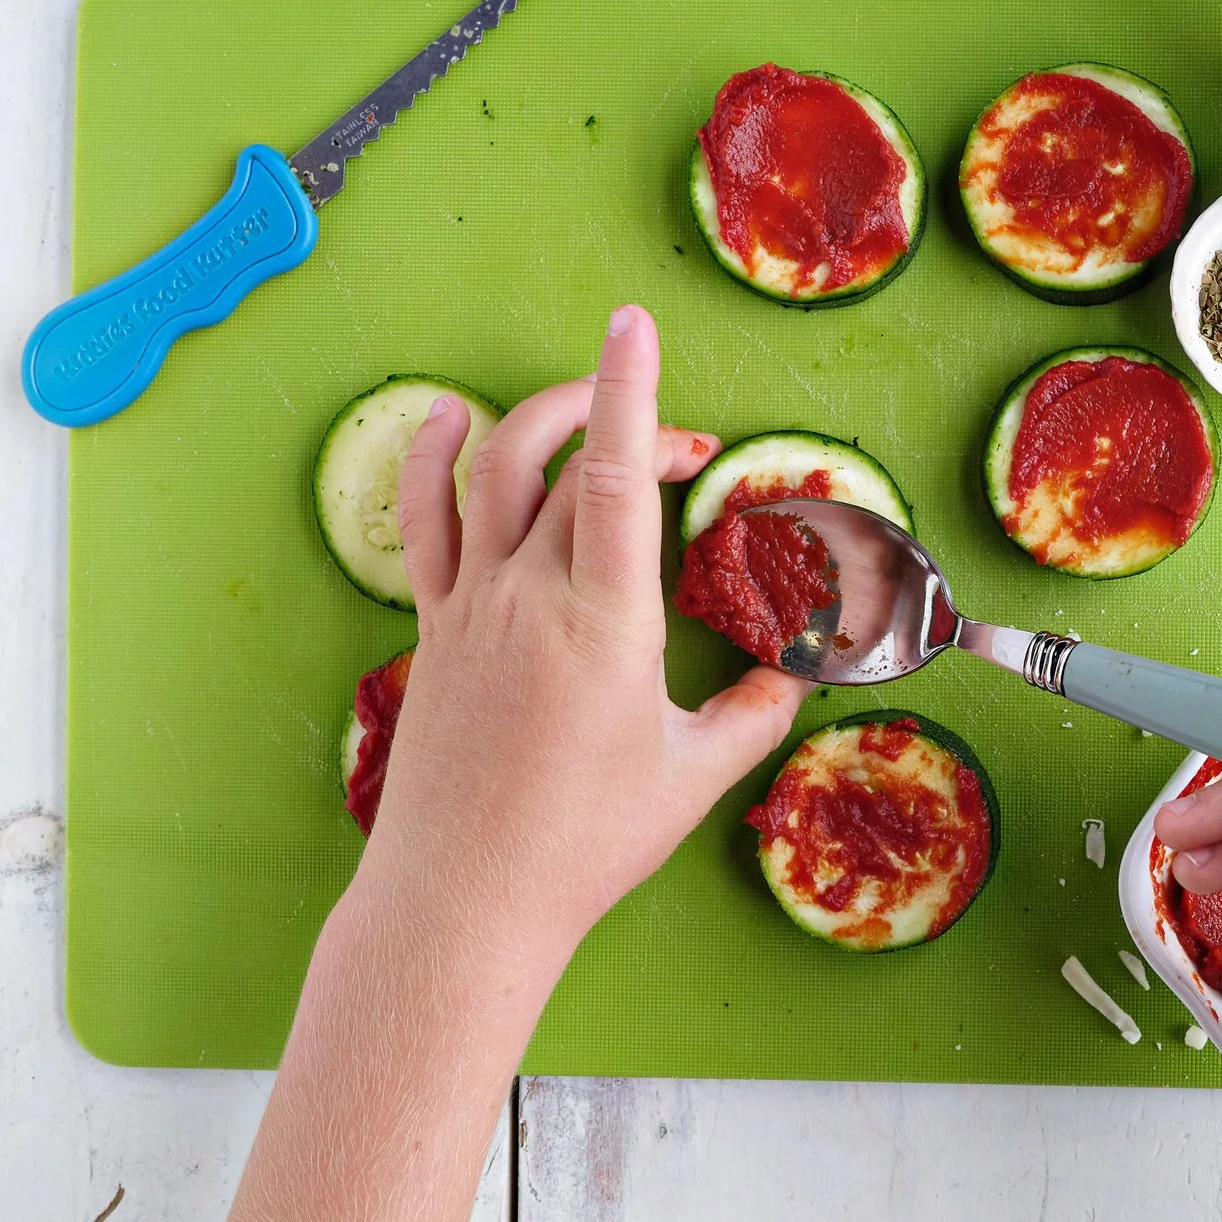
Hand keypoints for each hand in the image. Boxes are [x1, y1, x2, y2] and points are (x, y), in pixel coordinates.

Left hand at [347, 305, 800, 1011]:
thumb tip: (795, 679)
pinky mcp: (434, 629)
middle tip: (683, 447)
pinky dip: (434, 459)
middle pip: (565, 458)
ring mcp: (470, 606)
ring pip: (491, 469)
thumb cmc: (582, 845)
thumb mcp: (692, 778)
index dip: (629, 389)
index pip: (614, 472)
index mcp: (601, 619)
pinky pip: (426, 521)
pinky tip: (448, 421)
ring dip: (540, 416)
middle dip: (626, 420)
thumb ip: (752, 716)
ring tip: (586, 405)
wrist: (463, 898)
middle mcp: (528, 594)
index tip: (635, 323)